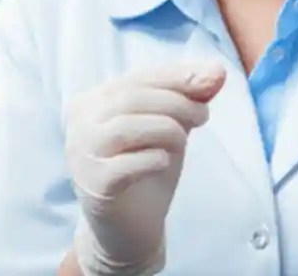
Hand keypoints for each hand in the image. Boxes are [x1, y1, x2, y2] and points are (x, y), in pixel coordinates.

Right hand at [65, 61, 225, 275]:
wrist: (130, 227)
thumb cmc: (146, 168)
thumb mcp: (170, 124)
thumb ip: (188, 96)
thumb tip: (218, 70)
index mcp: (91, 101)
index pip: (137, 78)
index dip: (178, 76)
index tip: (214, 79)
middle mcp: (79, 125)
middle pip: (131, 98)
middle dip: (177, 102)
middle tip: (203, 115)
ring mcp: (81, 156)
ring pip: (126, 126)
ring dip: (168, 129)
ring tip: (184, 141)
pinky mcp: (94, 186)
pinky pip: (126, 164)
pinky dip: (155, 159)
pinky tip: (164, 163)